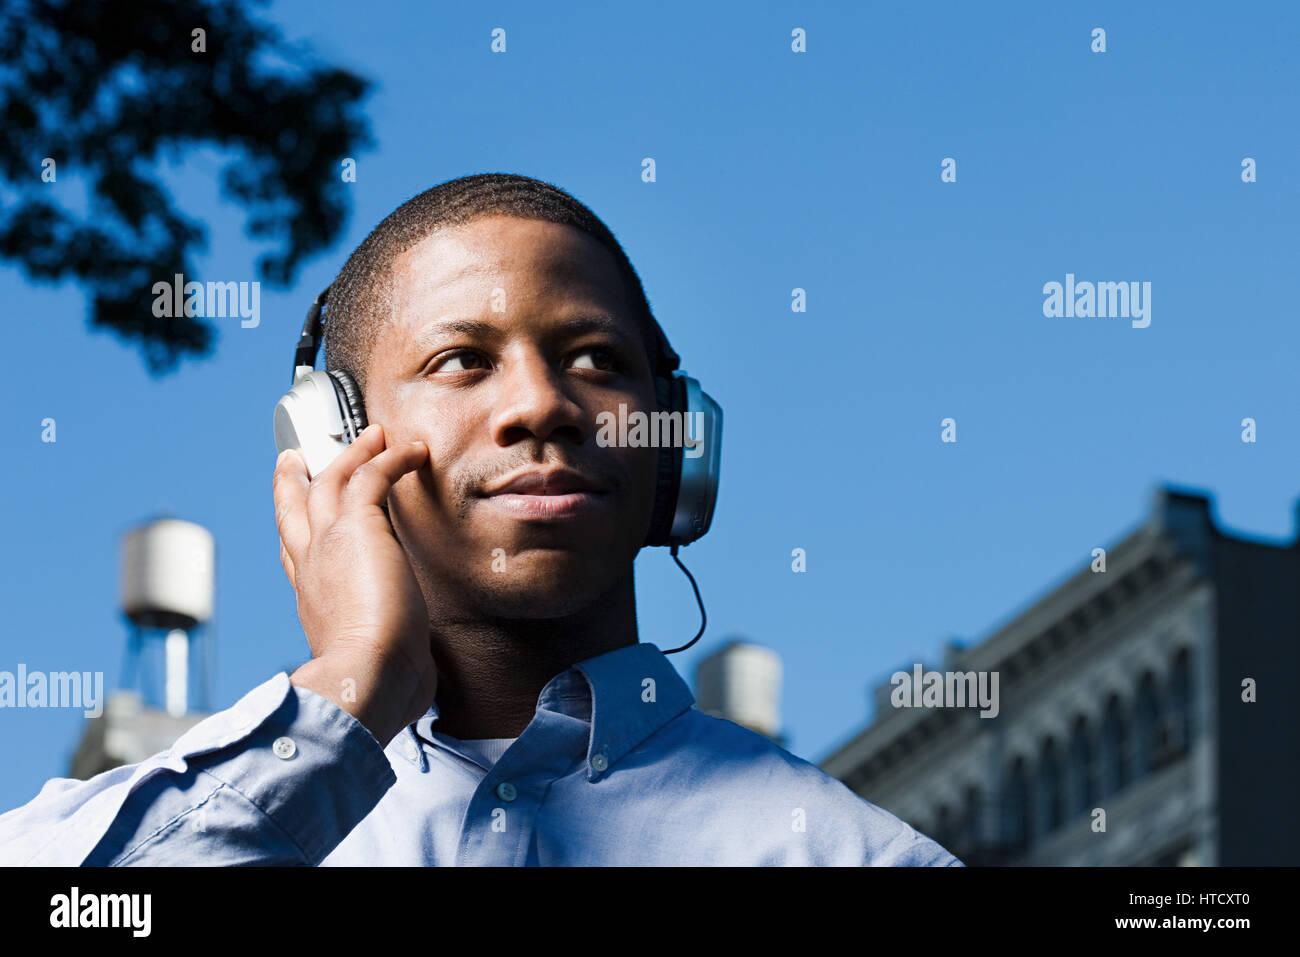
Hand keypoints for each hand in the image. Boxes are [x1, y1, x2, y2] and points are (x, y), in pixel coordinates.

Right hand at [273, 423, 435, 745]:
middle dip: (294, 482)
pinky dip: (390, 456)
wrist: (365, 678)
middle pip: (294, 511)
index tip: (299, 519)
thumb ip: (396, 665)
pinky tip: (412, 449)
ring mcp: (329, 543)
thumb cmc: (379, 688)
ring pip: (331, 481)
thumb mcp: (382, 669)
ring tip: (371, 435)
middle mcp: (312, 569)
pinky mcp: (358, 526)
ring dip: (351, 454)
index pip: (298, 559)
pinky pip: (372, 474)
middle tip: (294, 457)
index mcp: (313, 604)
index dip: (297, 533)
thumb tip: (423, 682)